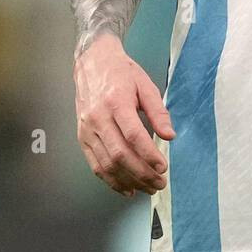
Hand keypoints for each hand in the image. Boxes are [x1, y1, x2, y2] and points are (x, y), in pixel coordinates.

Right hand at [73, 34, 174, 197]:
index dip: (148, 155)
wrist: (92, 63)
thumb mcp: (145, 85)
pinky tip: (127, 188)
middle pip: (120, 154)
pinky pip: (95, 164)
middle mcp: (98, 118)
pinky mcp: (82, 137)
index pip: (133, 135)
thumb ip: (158, 111)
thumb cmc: (121, 72)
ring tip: (148, 188)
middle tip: (160, 183)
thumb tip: (169, 136)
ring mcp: (87, 129)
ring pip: (106, 163)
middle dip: (142, 173)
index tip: (163, 167)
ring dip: (129, 181)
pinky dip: (111, 180)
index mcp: (116, 101)